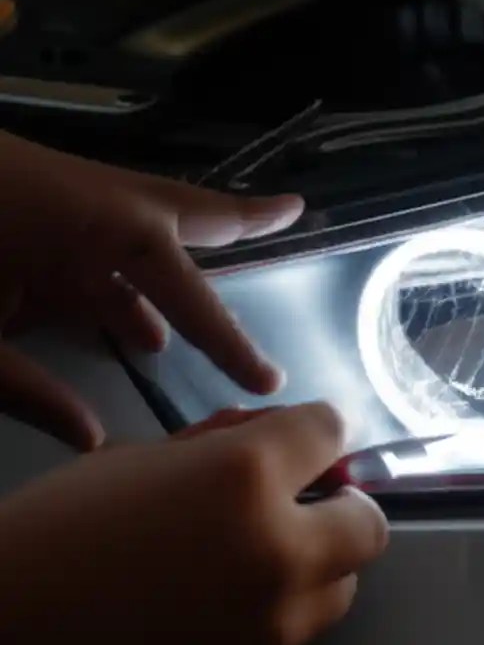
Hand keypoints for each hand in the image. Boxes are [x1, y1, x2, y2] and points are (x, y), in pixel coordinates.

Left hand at [0, 131, 303, 449]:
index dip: (228, 342)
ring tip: (206, 316)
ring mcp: (68, 206)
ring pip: (145, 232)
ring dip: (175, 271)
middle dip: (242, 219)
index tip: (267, 380)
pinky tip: (134, 328)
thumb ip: (27, 387)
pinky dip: (121, 286)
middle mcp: (99, 209)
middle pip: (191, 213)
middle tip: (294, 212)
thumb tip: (91, 438)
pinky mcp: (36, 212)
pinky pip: (99, 248)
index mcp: (100, 231)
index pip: (187, 294)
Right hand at [0, 403, 388, 644]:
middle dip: (342, 505)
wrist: (7, 630)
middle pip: (367, 523)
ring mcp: (272, 623)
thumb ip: (223, 444)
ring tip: (257, 558)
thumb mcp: (139, 459)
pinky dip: (277, 611)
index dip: (315, 431)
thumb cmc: (58, 532)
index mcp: (246, 478)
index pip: (330, 432)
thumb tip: (276, 435)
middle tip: (305, 502)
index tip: (304, 439)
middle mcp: (279, 551)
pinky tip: (225, 602)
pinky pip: (294, 632)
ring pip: (340, 588)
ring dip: (315, 564)